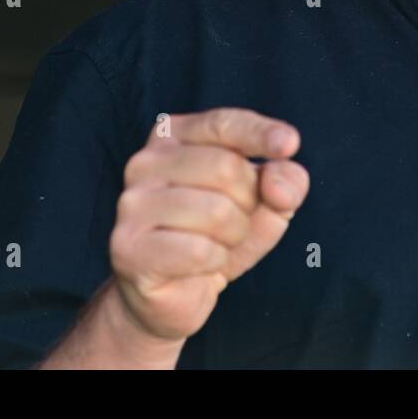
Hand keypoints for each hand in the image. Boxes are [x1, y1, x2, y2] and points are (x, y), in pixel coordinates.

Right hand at [108, 108, 308, 342]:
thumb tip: (278, 185)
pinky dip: (215, 261)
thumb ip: (286, 180)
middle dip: (249, 202)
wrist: (173, 295)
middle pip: (227, 168)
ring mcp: (132, 203)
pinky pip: (200, 251)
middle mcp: (145, 162)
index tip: (290, 144)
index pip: (223, 124)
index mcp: (173, 136)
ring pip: (217, 212)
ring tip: (216, 243)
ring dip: (234, 236)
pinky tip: (199, 265)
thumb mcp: (267, 202)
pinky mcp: (128, 246)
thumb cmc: (220, 235)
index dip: (260, 133)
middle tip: (234, 221)